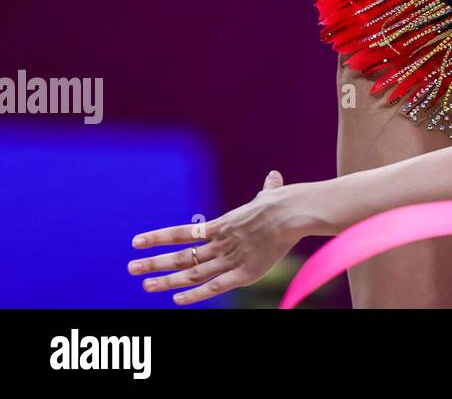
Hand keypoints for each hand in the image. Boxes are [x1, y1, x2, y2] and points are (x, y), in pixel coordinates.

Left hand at [127, 170, 310, 304]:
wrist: (294, 213)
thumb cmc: (284, 202)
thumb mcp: (270, 194)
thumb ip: (267, 190)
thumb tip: (274, 176)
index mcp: (222, 224)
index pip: (181, 232)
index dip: (157, 237)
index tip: (136, 242)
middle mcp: (220, 243)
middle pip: (181, 255)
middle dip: (154, 262)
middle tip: (131, 268)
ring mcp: (230, 258)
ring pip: (192, 272)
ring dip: (167, 280)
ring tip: (145, 285)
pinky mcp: (244, 273)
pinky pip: (214, 287)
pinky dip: (194, 294)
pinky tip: (176, 300)